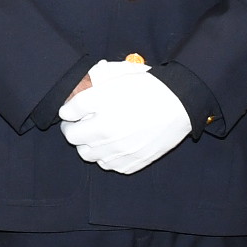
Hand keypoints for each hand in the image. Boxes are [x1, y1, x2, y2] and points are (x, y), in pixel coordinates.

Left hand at [57, 61, 192, 173]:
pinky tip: (115, 144)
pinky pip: (109, 166)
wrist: (180, 103)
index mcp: (101, 114)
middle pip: (74, 139)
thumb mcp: (115, 80)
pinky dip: (108, 157)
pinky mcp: (132, 163)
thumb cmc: (147, 88)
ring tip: (98, 135)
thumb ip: (87, 96)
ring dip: (89, 145)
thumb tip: (68, 109)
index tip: (70, 112)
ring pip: (89, 155)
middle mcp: (108, 135)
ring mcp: (120, 152)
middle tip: (82, 123)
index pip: (68, 117)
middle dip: (74, 130)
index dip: (67, 113)